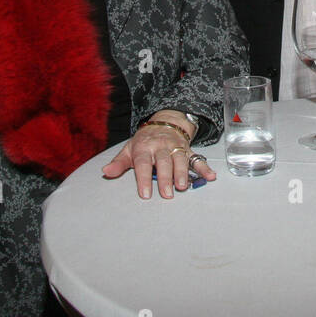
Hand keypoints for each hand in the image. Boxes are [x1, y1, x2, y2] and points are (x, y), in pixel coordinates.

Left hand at [101, 113, 216, 198]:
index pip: (143, 163)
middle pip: (163, 162)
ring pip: (180, 159)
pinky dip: (204, 167)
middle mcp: (161, 146)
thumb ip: (119, 163)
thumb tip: (106, 171)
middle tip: (166, 193)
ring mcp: (176, 148)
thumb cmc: (145, 141)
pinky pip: (197, 158)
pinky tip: (210, 176)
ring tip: (183, 186)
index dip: (143, 178)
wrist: (165, 122)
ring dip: (183, 172)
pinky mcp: (188, 150)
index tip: (145, 194)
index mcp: (144, 147)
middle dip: (165, 177)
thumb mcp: (129, 149)